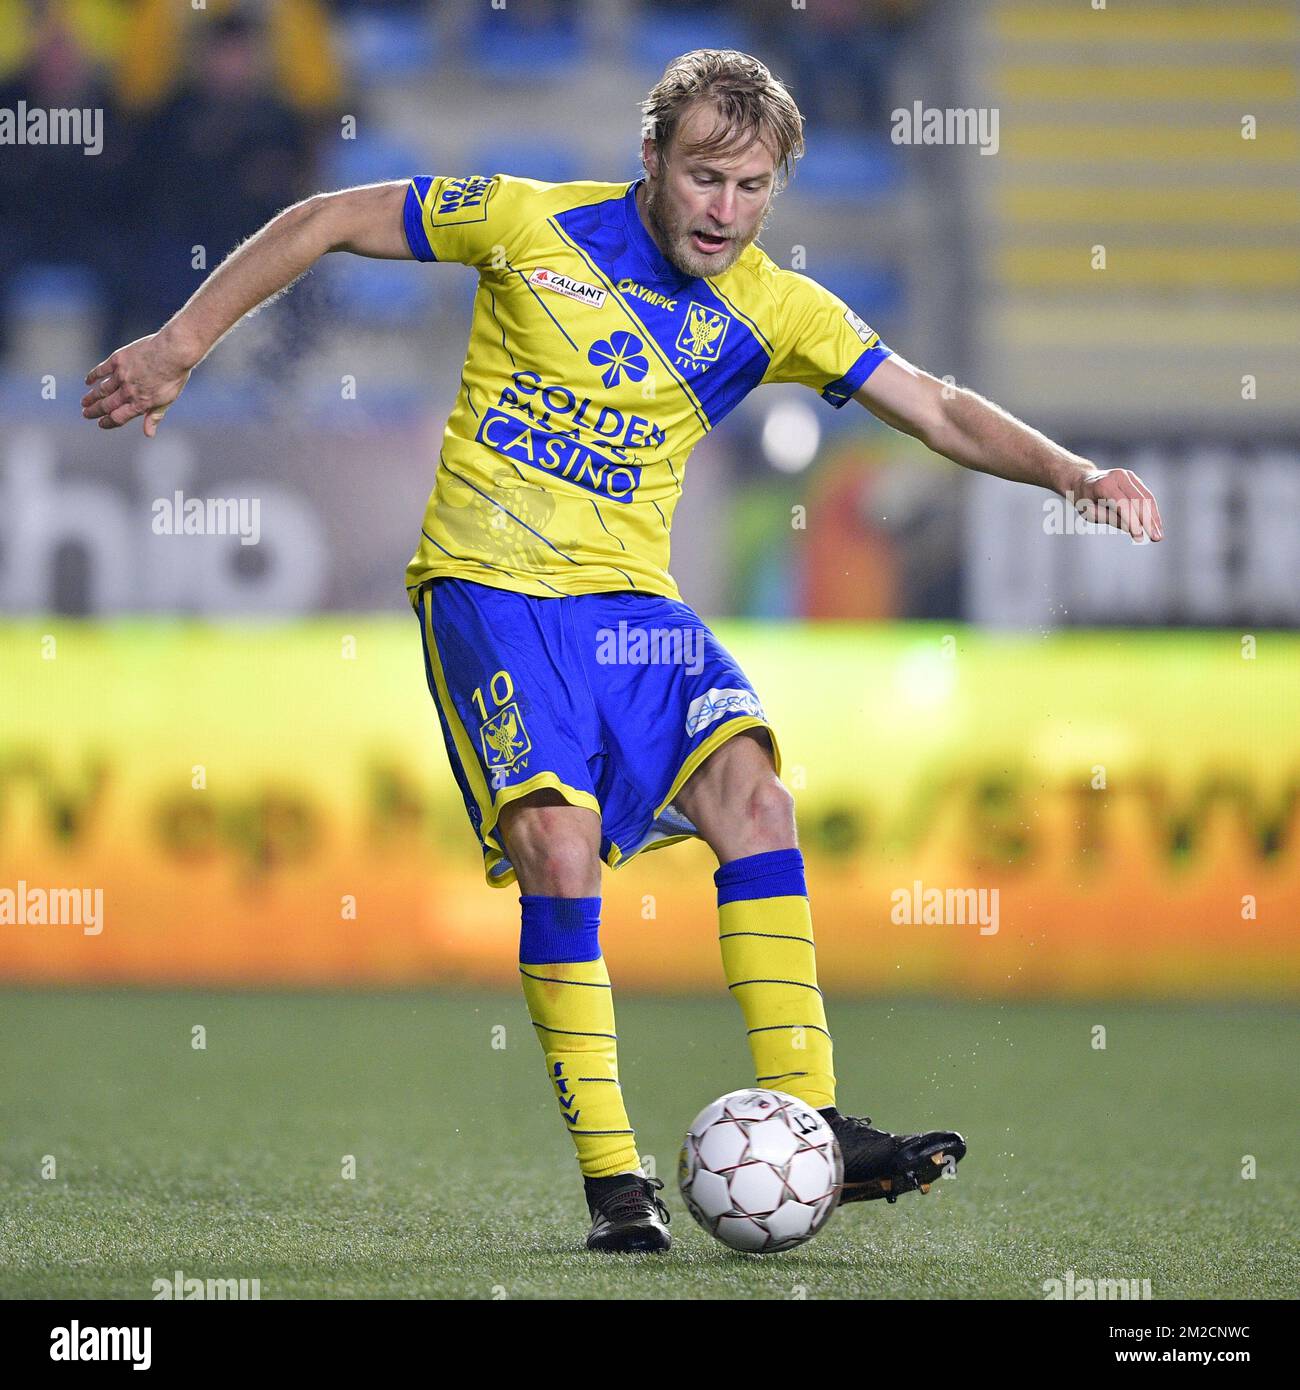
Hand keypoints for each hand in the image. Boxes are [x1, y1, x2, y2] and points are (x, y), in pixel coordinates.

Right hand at [81, 328, 195, 436]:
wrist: (174, 351)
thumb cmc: (174, 376)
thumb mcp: (168, 399)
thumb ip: (155, 415)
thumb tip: (148, 434)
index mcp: (141, 403)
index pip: (119, 417)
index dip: (108, 422)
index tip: (101, 424)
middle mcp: (128, 391)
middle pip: (107, 405)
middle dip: (95, 411)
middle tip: (86, 414)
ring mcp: (122, 375)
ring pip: (102, 389)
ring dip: (91, 397)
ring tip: (84, 402)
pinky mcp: (118, 360)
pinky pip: (101, 370)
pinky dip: (93, 376)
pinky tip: (88, 381)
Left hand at [1072, 468, 1163, 542]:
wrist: (1083, 480)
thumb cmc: (1084, 500)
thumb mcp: (1089, 512)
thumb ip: (1110, 519)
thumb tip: (1132, 529)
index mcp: (1104, 484)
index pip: (1122, 504)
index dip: (1132, 520)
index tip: (1139, 536)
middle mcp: (1118, 476)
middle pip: (1138, 500)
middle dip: (1148, 521)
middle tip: (1156, 539)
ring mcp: (1128, 475)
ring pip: (1146, 498)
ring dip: (1154, 518)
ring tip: (1159, 536)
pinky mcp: (1135, 479)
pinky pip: (1146, 496)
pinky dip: (1152, 511)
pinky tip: (1156, 525)